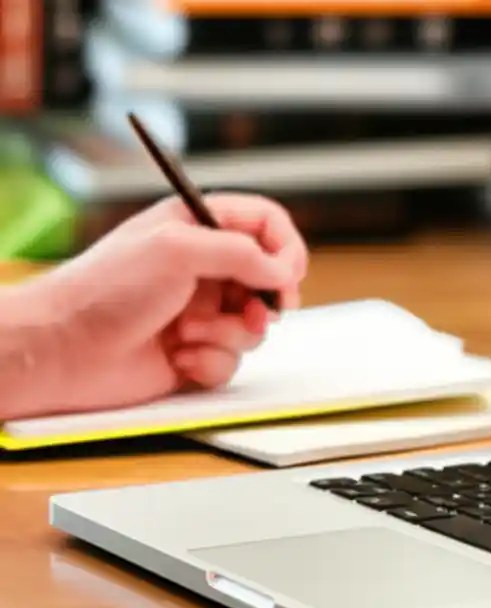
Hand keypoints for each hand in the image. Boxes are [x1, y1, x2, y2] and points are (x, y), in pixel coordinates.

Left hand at [30, 193, 306, 414]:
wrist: (63, 349)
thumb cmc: (107, 289)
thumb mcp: (179, 249)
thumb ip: (242, 253)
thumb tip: (283, 272)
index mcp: (196, 227)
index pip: (265, 222)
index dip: (285, 247)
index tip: (287, 273)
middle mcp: (203, 267)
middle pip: (268, 278)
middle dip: (264, 299)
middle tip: (259, 311)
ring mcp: (201, 311)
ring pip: (254, 325)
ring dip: (229, 333)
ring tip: (190, 333)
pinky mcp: (195, 352)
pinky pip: (232, 360)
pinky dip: (210, 361)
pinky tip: (178, 358)